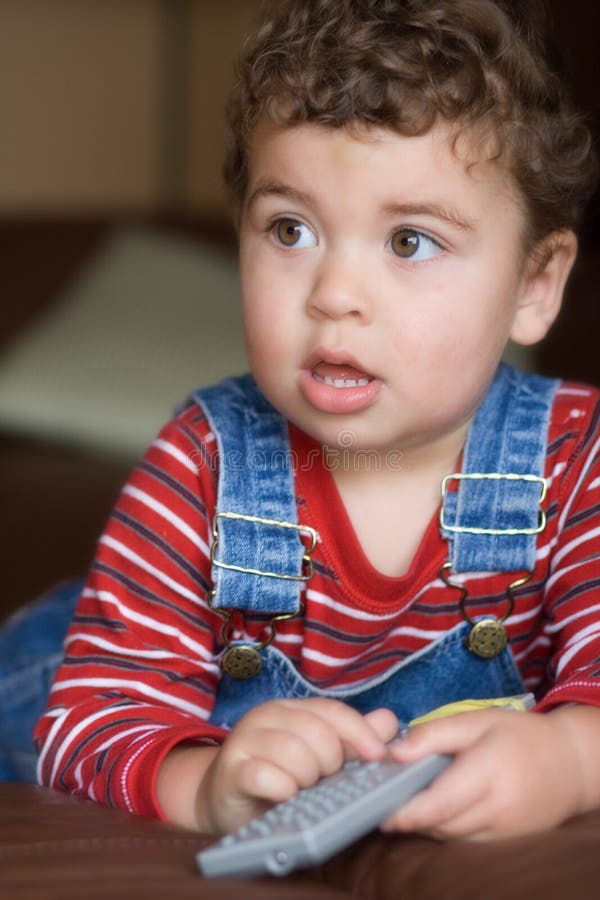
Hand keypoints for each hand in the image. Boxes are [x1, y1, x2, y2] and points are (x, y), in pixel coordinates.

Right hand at [197, 698, 397, 833]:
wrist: (224, 800)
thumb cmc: (278, 777)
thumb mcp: (318, 757)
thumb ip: (352, 739)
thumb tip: (388, 721)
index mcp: (291, 709)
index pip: (332, 711)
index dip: (359, 732)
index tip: (378, 756)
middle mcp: (267, 716)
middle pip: (317, 732)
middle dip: (331, 763)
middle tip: (323, 780)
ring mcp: (246, 740)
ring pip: (294, 752)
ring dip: (307, 778)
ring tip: (303, 790)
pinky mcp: (231, 771)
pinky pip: (265, 776)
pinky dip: (283, 789)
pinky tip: (286, 797)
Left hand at [383, 706, 588, 839]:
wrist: (571, 764)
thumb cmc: (520, 736)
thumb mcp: (477, 720)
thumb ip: (434, 735)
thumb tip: (394, 752)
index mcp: (490, 771)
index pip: (441, 803)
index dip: (408, 811)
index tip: (381, 809)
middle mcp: (499, 807)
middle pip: (442, 824)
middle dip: (411, 817)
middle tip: (386, 800)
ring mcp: (506, 831)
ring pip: (452, 836)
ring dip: (427, 824)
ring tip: (408, 802)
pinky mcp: (508, 842)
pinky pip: (467, 841)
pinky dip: (447, 828)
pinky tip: (438, 809)